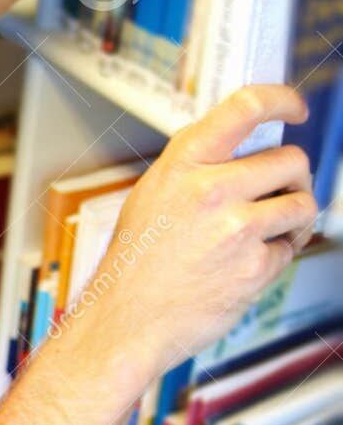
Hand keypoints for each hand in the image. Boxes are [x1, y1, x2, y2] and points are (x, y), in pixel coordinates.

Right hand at [56, 84, 316, 394]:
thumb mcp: (150, 198)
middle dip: (294, 178)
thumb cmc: (133, 267)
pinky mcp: (254, 267)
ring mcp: (236, 229)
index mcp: (182, 165)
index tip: (295, 110)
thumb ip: (195, 169)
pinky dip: (276, 258)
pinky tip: (246, 267)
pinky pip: (290, 249)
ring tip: (272, 233)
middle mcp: (210, 190)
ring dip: (295, 219)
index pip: (245, 107)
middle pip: (290, 159)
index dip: (282, 100)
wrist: (123, 324)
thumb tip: (242, 148)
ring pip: (302, 203)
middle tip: (282, 193)